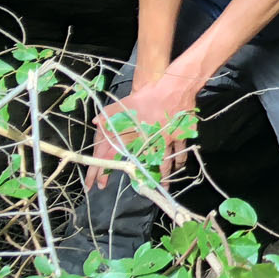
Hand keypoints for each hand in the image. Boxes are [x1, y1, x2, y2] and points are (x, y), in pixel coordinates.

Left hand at [93, 70, 200, 188]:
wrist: (175, 88)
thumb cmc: (151, 96)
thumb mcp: (126, 102)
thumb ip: (110, 113)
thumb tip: (95, 122)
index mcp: (140, 136)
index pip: (127, 156)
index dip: (118, 169)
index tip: (111, 182)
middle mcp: (155, 141)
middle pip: (155, 164)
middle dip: (154, 178)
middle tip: (154, 189)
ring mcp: (170, 138)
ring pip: (170, 160)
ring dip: (169, 172)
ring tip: (167, 182)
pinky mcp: (183, 133)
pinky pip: (182, 149)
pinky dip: (181, 158)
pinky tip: (180, 164)